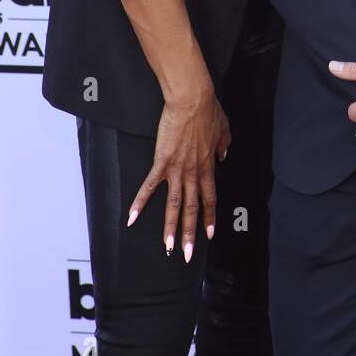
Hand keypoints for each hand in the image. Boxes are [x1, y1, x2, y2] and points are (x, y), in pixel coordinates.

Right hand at [126, 77, 231, 261]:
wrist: (192, 100)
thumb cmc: (208, 110)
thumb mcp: (224, 128)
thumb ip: (224, 145)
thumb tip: (224, 156)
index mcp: (208, 166)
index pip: (210, 198)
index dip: (208, 217)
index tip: (208, 235)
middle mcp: (193, 172)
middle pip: (192, 208)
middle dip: (189, 233)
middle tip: (185, 254)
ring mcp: (177, 169)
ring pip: (174, 204)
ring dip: (170, 227)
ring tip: (167, 247)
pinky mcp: (161, 162)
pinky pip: (149, 187)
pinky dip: (140, 203)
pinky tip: (132, 218)